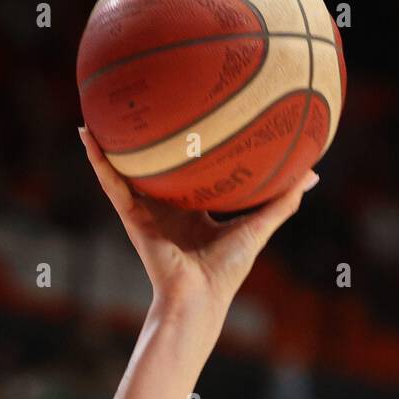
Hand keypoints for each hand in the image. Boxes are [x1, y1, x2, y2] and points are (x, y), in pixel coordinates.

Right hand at [78, 127, 318, 308]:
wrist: (198, 298)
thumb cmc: (227, 271)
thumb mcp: (257, 227)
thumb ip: (282, 202)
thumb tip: (312, 174)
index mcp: (194, 212)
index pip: (191, 175)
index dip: (192, 149)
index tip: (195, 118)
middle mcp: (168, 209)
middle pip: (156, 168)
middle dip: (150, 140)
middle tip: (146, 99)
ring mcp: (146, 211)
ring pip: (127, 170)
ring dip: (112, 141)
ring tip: (101, 107)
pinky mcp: (131, 216)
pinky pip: (111, 182)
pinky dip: (97, 160)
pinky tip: (87, 134)